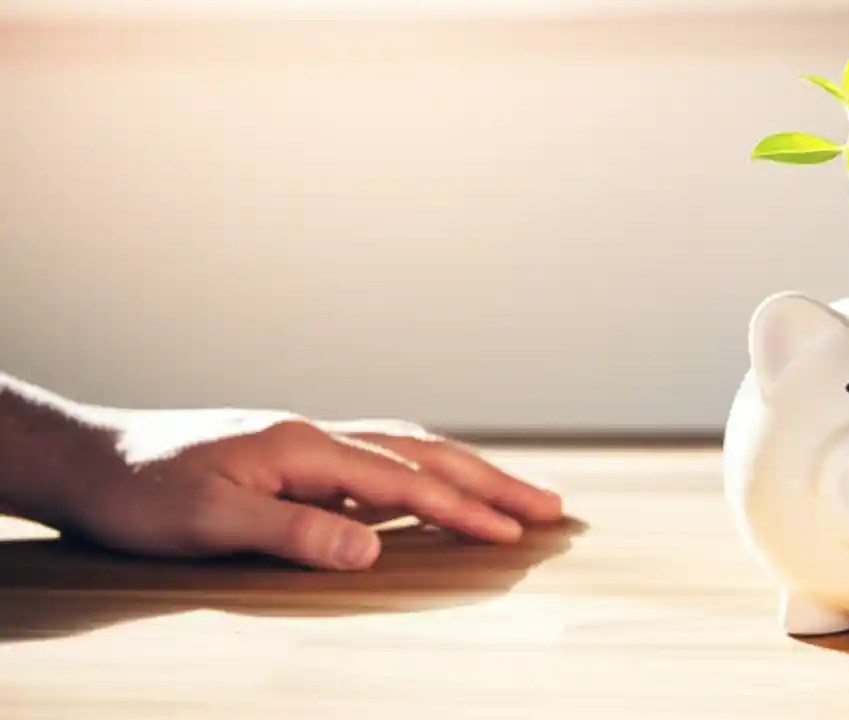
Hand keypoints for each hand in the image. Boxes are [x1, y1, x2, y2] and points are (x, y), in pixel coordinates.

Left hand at [45, 409, 561, 570]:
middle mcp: (318, 437)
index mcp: (304, 447)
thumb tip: (374, 548)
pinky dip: (426, 475)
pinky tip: (434, 493)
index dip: (461, 509)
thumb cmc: (142, 492)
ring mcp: (311, 445)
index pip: (403, 481)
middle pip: (424, 455)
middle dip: (491, 481)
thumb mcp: (209, 521)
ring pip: (409, 452)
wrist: (91, 459)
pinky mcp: (299, 460)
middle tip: (552, 505)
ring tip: (514, 494)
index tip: (512, 534)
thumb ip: (294, 531)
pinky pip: (382, 463)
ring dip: (467, 472)